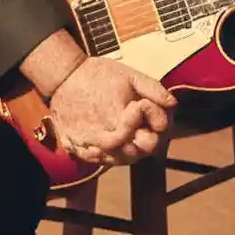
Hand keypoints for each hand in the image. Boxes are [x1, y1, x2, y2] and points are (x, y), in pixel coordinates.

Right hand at [48, 57, 175, 165]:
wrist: (62, 77)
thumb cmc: (97, 74)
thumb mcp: (130, 75)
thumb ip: (154, 89)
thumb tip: (172, 104)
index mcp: (121, 121)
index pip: (152, 138)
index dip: (155, 121)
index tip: (144, 105)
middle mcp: (106, 140)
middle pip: (138, 154)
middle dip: (145, 138)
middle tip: (141, 121)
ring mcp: (89, 148)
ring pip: (119, 160)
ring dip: (129, 147)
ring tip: (128, 129)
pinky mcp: (77, 150)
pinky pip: (99, 160)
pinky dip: (110, 153)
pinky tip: (112, 139)